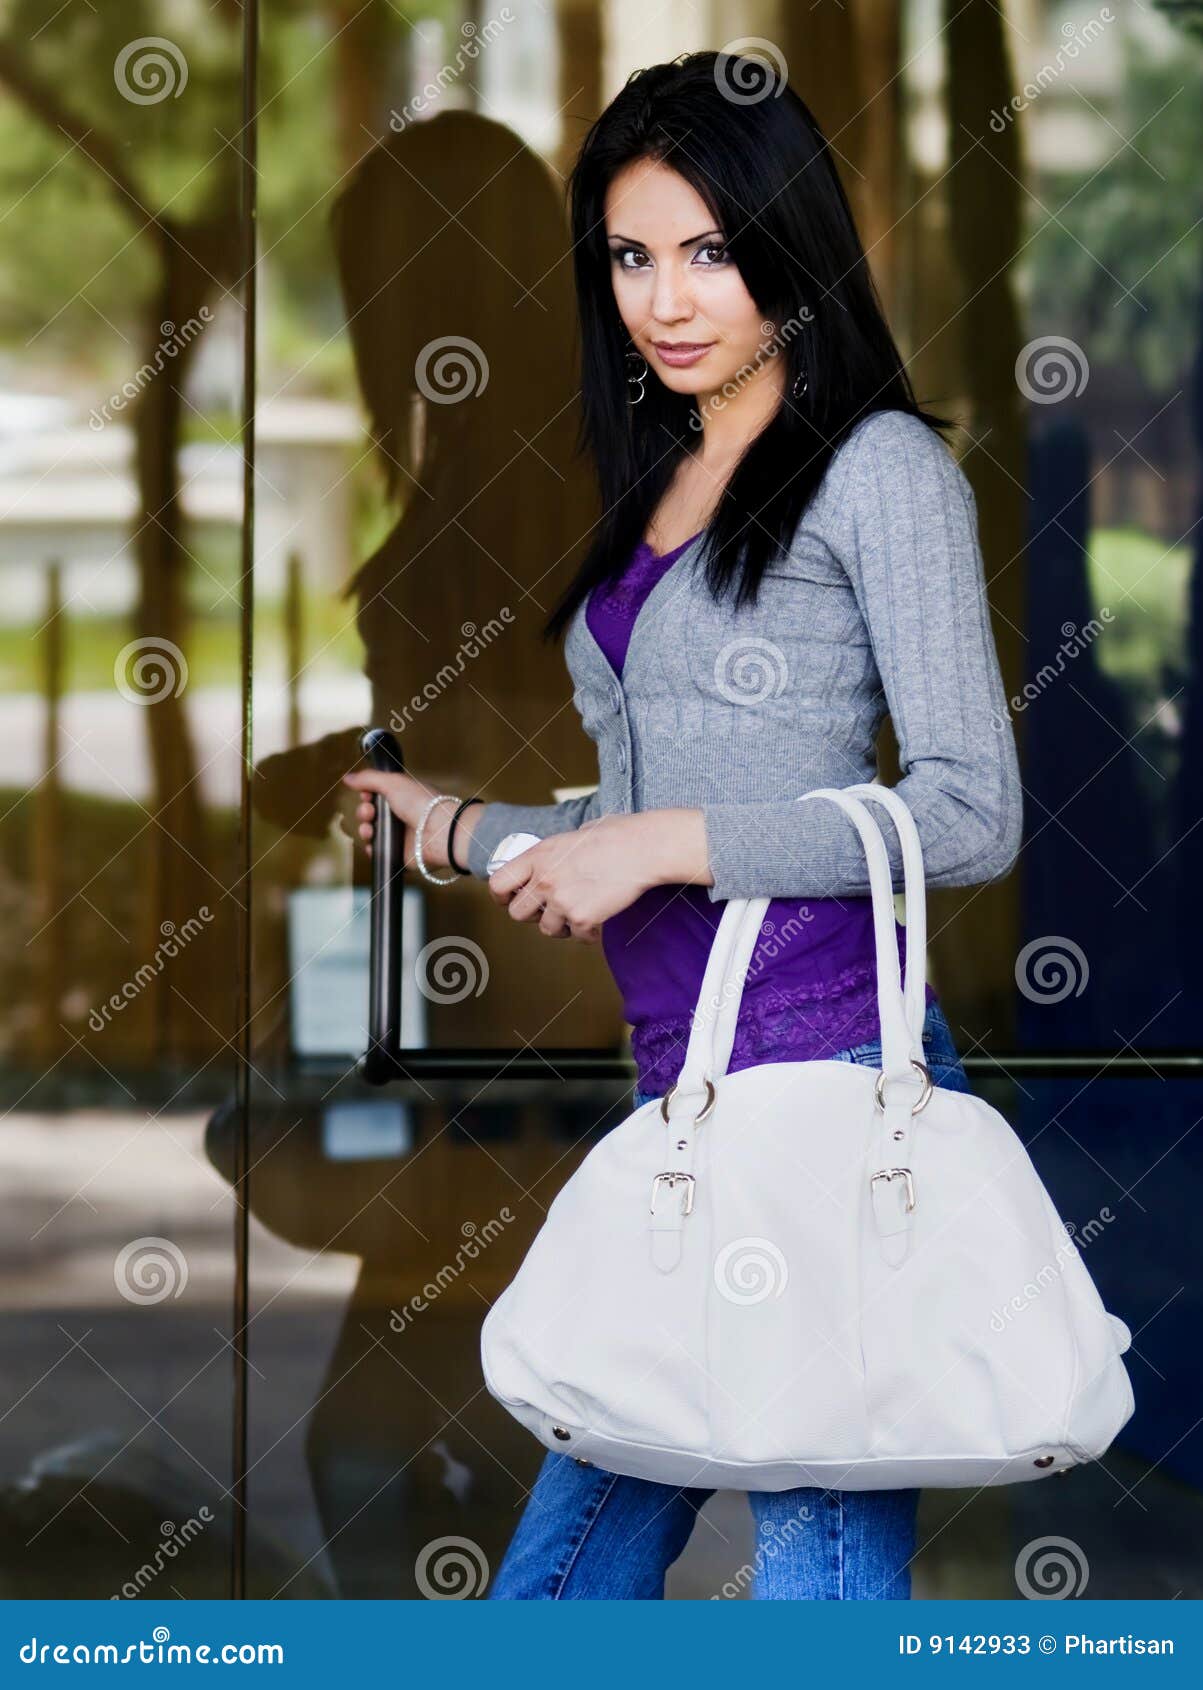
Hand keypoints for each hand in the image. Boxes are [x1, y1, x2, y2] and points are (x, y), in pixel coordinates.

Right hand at [340, 768, 479, 871]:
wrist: (439, 831)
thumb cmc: (422, 803)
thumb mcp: (393, 782)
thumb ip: (369, 778)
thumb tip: (348, 778)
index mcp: (403, 797)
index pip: (377, 796)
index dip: (367, 795)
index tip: (366, 794)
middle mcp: (402, 816)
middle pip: (371, 815)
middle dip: (364, 812)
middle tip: (369, 811)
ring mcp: (401, 836)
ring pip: (372, 834)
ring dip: (365, 830)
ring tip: (370, 829)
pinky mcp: (400, 854)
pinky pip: (379, 853)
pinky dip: (372, 849)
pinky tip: (373, 844)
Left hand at [487, 813, 658, 941]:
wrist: (642, 848)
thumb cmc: (617, 835)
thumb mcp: (576, 833)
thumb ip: (558, 851)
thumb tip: (557, 858)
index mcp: (538, 855)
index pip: (498, 884)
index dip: (503, 896)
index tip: (513, 900)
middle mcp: (544, 879)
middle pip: (517, 913)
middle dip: (533, 915)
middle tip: (551, 909)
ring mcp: (562, 901)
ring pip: (548, 930)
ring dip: (562, 926)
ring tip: (578, 914)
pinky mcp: (583, 918)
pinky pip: (578, 937)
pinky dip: (589, 933)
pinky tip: (599, 920)